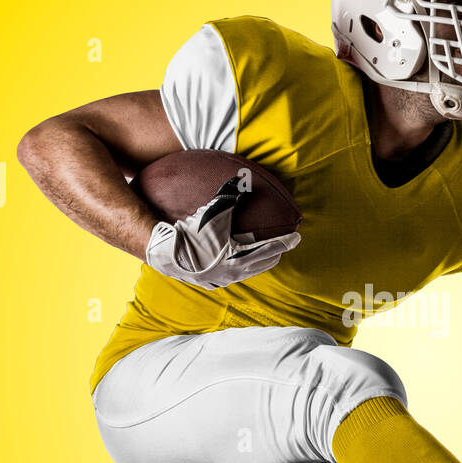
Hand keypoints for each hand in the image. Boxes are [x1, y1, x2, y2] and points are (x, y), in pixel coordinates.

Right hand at [145, 175, 300, 288]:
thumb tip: (243, 179)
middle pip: (262, 264)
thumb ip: (230, 195)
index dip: (285, 242)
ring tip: (262, 256)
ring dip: (257, 263)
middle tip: (282, 247)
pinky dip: (238, 269)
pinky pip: (229, 276)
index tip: (296, 237)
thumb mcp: (213, 211)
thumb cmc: (191, 232)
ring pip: (247, 272)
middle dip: (274, 254)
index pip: (271, 248)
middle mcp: (234, 272)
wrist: (165, 253)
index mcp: (240, 256)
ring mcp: (221, 280)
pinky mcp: (207, 283)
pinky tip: (234, 265)